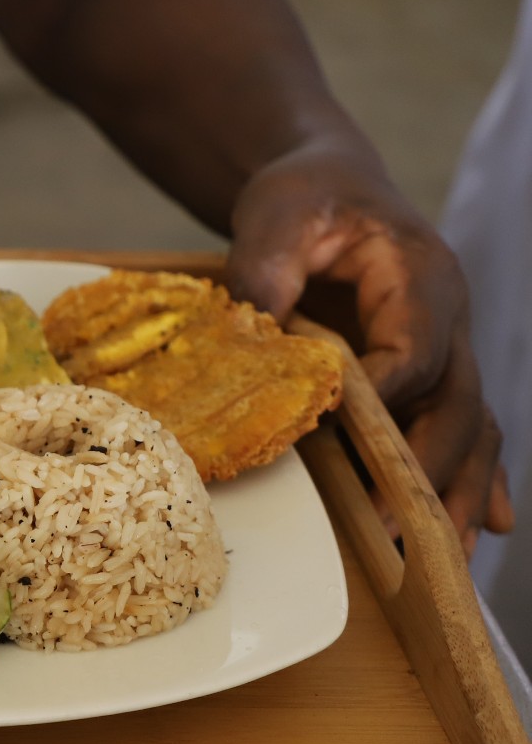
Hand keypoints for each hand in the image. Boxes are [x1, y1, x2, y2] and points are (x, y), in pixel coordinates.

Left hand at [225, 143, 511, 555]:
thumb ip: (265, 264)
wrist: (324, 186)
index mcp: (420, 277)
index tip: (349, 440)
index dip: (387, 398)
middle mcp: (448, 320)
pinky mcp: (428, 373)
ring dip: (462, 491)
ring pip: (471, 427)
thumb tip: (255, 323)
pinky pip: (462, 429)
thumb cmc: (303, 195)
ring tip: (452, 557)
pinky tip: (488, 529)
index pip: (414, 350)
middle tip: (401, 528)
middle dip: (432, 469)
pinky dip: (476, 478)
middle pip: (457, 404)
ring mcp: (446, 349)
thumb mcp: (276, 211)